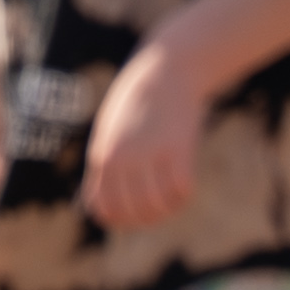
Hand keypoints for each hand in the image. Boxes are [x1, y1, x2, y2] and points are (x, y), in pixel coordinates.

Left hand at [82, 42, 209, 232]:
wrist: (167, 68)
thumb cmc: (139, 101)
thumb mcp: (112, 130)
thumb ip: (110, 160)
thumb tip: (109, 195)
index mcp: (102, 156)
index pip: (102, 208)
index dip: (118, 221)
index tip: (134, 218)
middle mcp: (122, 158)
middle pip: (131, 210)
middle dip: (146, 220)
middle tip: (160, 214)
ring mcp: (149, 153)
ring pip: (156, 203)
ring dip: (167, 211)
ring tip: (174, 204)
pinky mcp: (177, 146)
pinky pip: (180, 188)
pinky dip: (184, 196)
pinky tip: (186, 190)